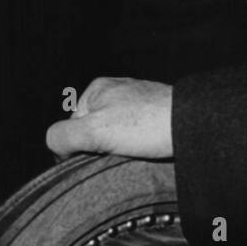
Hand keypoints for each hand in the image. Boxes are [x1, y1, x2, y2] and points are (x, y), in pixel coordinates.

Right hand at [45, 77, 173, 159]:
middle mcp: (117, 91)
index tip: (97, 155)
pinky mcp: (155, 114)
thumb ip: (63, 136)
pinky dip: (138, 147)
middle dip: (102, 148)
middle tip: (118, 154)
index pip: (72, 126)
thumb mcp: (94, 131)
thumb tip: (54, 145)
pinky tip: (147, 150)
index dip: (79, 147)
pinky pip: (136, 136)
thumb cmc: (145, 124)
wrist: (192, 125)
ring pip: (116, 136)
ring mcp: (137, 101)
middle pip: (94, 131)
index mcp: (97, 89)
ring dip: (121, 149)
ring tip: (136, 152)